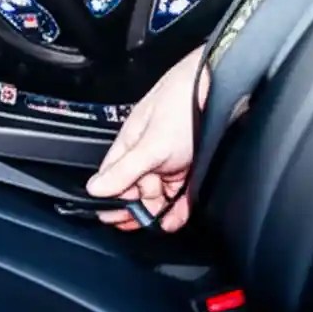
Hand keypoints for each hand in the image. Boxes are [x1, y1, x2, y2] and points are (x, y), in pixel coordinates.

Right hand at [86, 46, 209, 231]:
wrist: (218, 86)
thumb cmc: (181, 105)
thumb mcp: (151, 145)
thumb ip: (124, 170)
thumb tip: (94, 188)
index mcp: (129, 145)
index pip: (112, 179)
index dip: (112, 200)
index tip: (114, 219)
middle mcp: (146, 153)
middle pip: (136, 189)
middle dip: (139, 208)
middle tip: (143, 225)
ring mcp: (167, 159)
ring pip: (158, 192)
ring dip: (160, 210)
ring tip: (164, 225)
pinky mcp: (188, 164)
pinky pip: (179, 192)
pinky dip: (178, 206)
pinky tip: (177, 217)